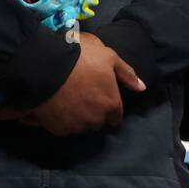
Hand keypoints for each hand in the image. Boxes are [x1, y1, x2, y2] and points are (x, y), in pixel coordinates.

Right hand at [0, 32, 144, 136]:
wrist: (47, 65)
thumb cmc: (82, 58)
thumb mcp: (110, 58)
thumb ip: (127, 74)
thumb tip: (141, 87)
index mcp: (111, 105)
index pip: (115, 117)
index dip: (109, 106)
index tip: (100, 97)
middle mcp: (95, 120)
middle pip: (97, 122)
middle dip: (93, 112)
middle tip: (83, 94)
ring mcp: (75, 126)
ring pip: (80, 126)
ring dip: (77, 116)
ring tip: (68, 98)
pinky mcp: (56, 129)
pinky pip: (62, 127)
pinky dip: (60, 119)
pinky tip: (56, 105)